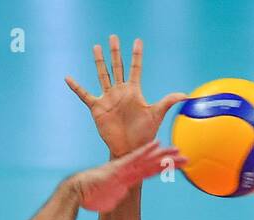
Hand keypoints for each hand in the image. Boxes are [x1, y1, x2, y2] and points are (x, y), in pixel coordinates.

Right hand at [66, 36, 186, 156]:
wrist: (130, 149)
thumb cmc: (144, 134)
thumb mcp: (157, 114)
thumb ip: (168, 101)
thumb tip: (186, 95)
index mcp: (133, 91)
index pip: (135, 68)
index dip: (136, 55)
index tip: (138, 41)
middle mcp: (120, 92)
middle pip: (117, 67)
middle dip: (115, 52)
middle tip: (113, 37)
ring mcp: (108, 99)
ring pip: (103, 75)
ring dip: (99, 62)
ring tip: (96, 47)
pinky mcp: (97, 108)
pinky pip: (84, 95)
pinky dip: (76, 87)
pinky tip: (68, 78)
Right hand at [70, 140, 184, 212]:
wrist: (76, 192)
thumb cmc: (89, 197)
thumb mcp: (108, 201)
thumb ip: (116, 198)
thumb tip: (121, 198)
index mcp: (126, 177)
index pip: (148, 172)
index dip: (162, 167)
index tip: (175, 165)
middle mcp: (127, 170)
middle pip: (152, 164)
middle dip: (169, 161)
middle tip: (186, 158)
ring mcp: (123, 168)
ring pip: (147, 160)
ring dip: (164, 156)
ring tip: (179, 150)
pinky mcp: (118, 168)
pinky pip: (134, 158)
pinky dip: (146, 151)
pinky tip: (157, 144)